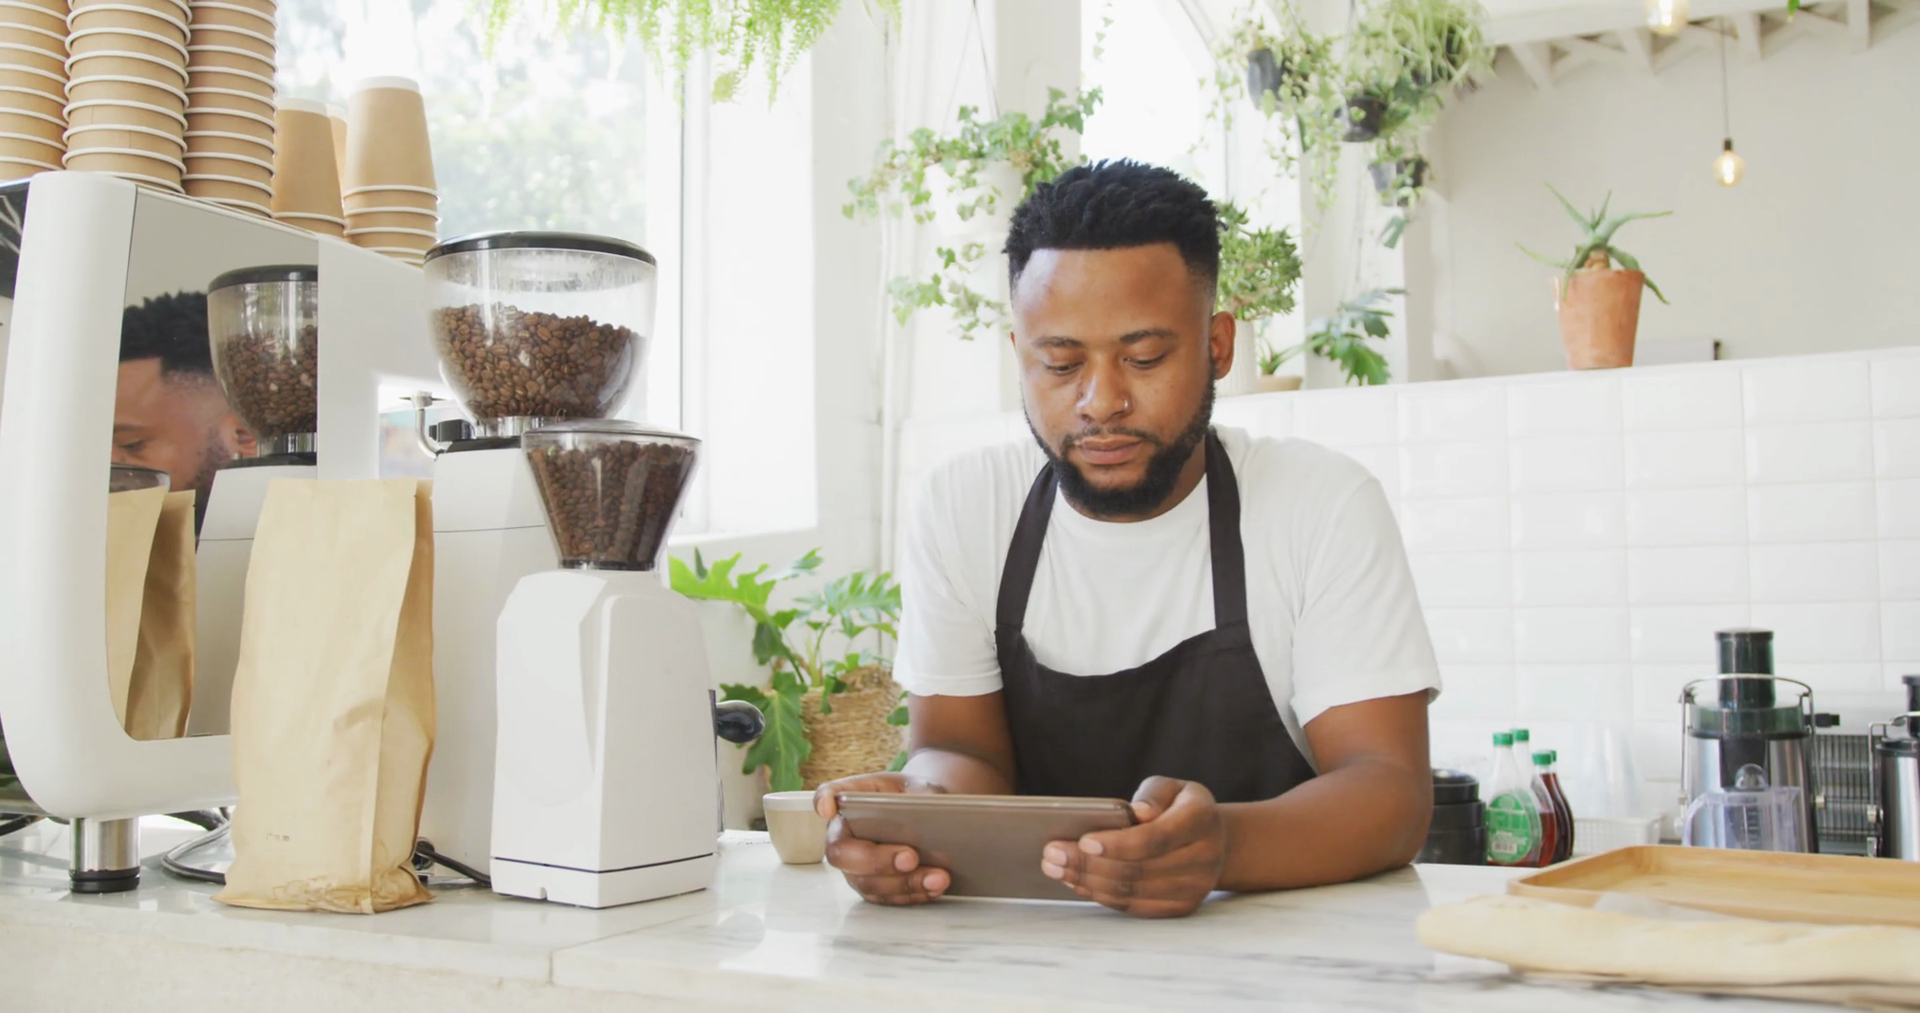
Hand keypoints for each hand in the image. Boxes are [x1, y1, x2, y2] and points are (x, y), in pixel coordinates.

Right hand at [813, 772, 951, 905]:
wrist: (929, 817)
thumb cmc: (914, 798)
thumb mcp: (918, 787)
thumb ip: (917, 796)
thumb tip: (922, 809)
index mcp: (850, 804)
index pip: (826, 797)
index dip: (823, 802)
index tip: (830, 808)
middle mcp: (845, 838)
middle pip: (844, 855)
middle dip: (877, 860)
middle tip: (911, 857)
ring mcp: (856, 868)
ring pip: (868, 883)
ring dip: (904, 884)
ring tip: (938, 878)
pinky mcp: (875, 888)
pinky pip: (888, 898)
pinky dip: (913, 895)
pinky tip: (934, 888)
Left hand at [1042, 777, 1226, 918]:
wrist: (1214, 840)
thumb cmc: (1180, 807)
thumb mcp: (1172, 786)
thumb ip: (1154, 793)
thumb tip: (1138, 811)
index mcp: (1201, 820)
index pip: (1155, 838)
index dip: (1118, 843)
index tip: (1083, 840)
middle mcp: (1204, 858)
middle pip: (1137, 870)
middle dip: (1088, 863)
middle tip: (1051, 853)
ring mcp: (1194, 888)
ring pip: (1132, 891)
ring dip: (1088, 881)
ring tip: (1055, 867)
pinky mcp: (1180, 907)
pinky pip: (1134, 906)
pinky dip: (1101, 895)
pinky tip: (1077, 881)